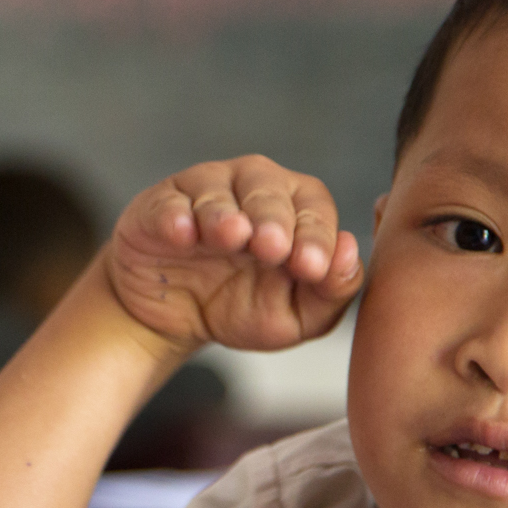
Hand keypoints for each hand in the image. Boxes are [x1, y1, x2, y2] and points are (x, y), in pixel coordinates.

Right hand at [107, 156, 361, 352]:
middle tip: (273, 248)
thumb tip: (349, 253)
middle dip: (273, 218)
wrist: (172, 321)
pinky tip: (183, 234)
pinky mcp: (158, 207)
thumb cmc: (240, 307)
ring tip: (231, 236)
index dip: (316, 234)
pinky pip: (168, 204)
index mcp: (293, 210)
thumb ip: (333, 292)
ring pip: (217, 189)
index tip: (311, 268)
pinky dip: (175, 216)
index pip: (314, 206)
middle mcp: (251, 190)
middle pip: (268, 187)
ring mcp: (201, 194)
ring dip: (225, 213)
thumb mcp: (294, 317)